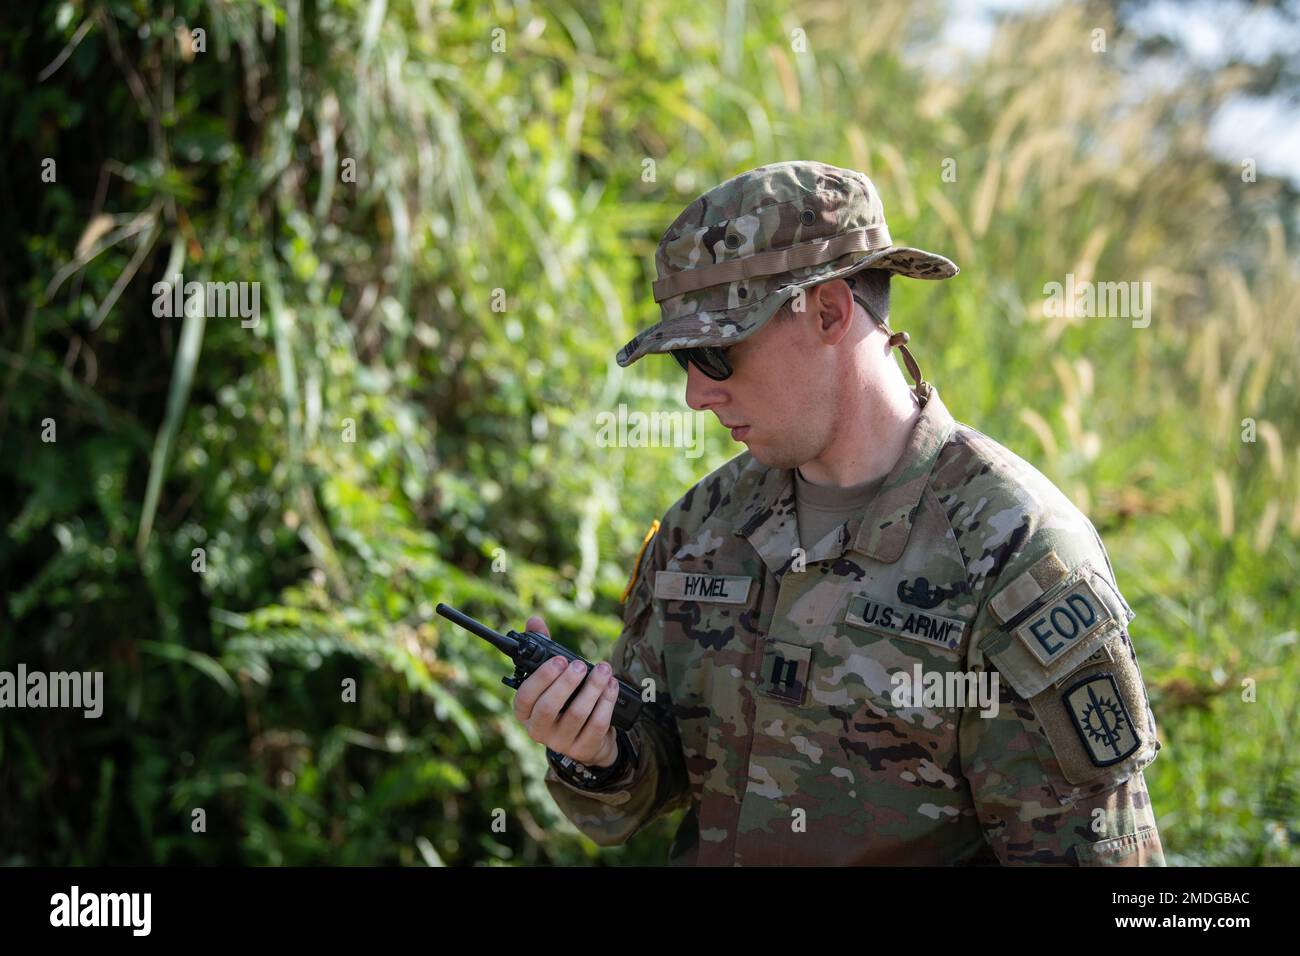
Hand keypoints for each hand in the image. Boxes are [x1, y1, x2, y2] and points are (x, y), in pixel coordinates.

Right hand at [513, 615, 619, 766]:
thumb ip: (543, 650)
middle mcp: (539, 729)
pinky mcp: (584, 747)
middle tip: (579, 664)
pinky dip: (607, 702)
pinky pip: (597, 724)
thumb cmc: (564, 701)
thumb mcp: (551, 679)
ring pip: (577, 715)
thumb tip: (534, 620)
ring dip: (592, 689)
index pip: (524, 698)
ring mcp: (562, 742)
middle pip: (549, 708)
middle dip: (566, 683)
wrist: (586, 739)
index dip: (541, 678)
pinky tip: (612, 685)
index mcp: (526, 712)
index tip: (559, 660)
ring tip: (603, 669)